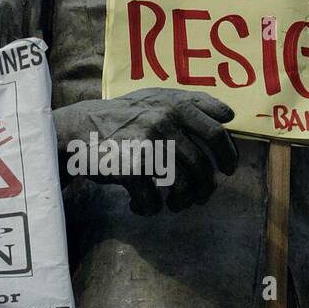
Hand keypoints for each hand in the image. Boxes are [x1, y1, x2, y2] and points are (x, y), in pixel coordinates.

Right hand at [57, 89, 237, 213]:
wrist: (80, 129)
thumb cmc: (124, 116)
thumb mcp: (156, 98)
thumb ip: (190, 102)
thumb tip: (229, 115)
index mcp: (176, 106)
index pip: (216, 133)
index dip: (227, 155)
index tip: (228, 169)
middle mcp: (165, 123)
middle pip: (202, 166)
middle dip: (206, 187)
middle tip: (202, 196)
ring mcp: (148, 147)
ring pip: (183, 187)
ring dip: (183, 202)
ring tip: (176, 205)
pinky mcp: (130, 169)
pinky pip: (152, 201)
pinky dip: (150, 209)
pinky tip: (143, 205)